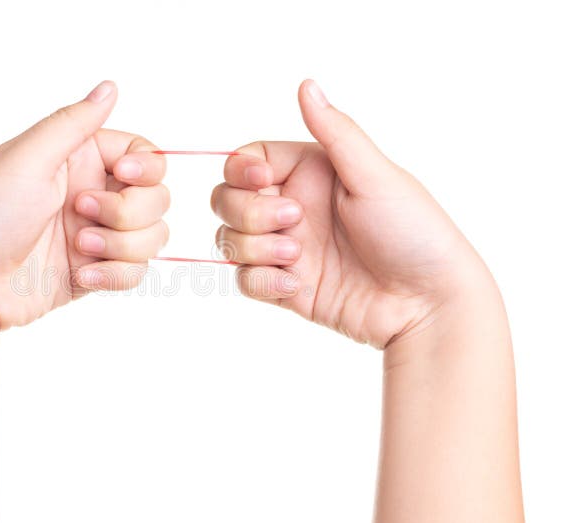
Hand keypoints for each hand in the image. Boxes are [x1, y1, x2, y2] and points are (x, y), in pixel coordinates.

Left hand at [0, 81, 168, 328]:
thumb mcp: (27, 159)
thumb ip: (72, 123)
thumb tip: (110, 87)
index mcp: (79, 158)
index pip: (143, 153)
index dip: (146, 166)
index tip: (124, 175)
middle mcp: (94, 193)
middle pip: (156, 197)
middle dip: (129, 212)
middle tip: (83, 213)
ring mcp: (99, 234)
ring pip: (152, 236)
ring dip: (122, 246)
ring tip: (79, 248)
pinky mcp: (98, 270)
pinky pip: (137, 271)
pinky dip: (115, 275)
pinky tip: (82, 275)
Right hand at [212, 80, 489, 347]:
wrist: (427, 305)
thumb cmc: (415, 234)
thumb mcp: (375, 177)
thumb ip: (335, 133)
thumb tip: (307, 84)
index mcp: (311, 174)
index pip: (247, 161)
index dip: (241, 169)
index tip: (260, 179)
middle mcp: (293, 207)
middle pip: (227, 200)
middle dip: (247, 211)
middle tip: (292, 220)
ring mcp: (287, 248)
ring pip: (230, 239)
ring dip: (253, 247)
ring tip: (295, 256)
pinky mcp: (286, 286)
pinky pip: (245, 279)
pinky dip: (262, 281)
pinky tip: (296, 285)